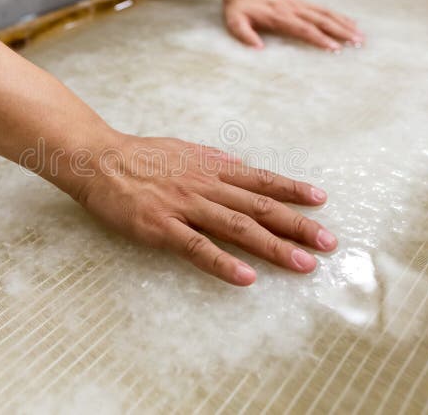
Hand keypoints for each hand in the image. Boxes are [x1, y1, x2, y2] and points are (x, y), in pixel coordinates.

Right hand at [72, 133, 336, 285]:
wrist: (99, 160)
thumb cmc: (140, 155)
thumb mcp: (184, 149)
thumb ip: (214, 160)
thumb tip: (242, 166)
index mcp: (212, 168)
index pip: (261, 181)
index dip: (293, 190)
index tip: (321, 201)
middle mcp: (206, 186)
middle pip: (260, 207)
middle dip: (297, 226)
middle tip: (328, 243)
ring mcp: (185, 206)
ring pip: (238, 228)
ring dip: (274, 247)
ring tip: (303, 264)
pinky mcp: (162, 227)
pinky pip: (197, 247)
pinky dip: (223, 263)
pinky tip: (246, 278)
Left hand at [222, 0, 363, 51]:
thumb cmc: (238, 7)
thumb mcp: (235, 22)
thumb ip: (245, 35)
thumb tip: (259, 49)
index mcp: (279, 17)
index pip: (303, 29)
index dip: (319, 39)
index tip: (335, 49)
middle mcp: (293, 9)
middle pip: (321, 21)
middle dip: (341, 32)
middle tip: (358, 43)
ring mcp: (299, 5)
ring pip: (326, 14)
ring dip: (344, 25)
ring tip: (361, 37)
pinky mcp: (301, 3)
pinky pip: (323, 9)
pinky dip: (339, 16)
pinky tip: (351, 23)